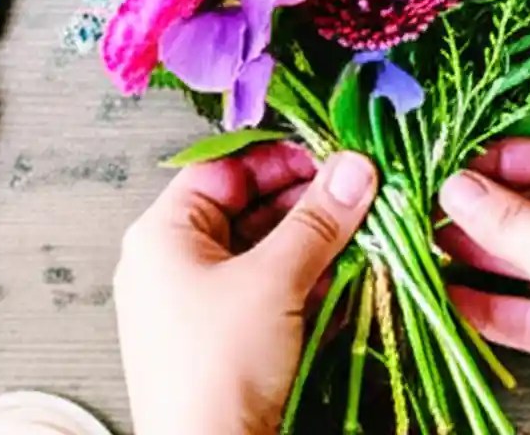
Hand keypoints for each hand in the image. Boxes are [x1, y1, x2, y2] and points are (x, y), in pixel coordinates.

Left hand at [113, 145, 376, 434]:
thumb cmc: (214, 371)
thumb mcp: (274, 281)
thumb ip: (318, 220)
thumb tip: (353, 169)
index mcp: (163, 236)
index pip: (224, 169)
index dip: (280, 158)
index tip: (331, 158)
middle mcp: (175, 265)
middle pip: (250, 209)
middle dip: (310, 203)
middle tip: (360, 195)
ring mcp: (202, 305)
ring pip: (268, 253)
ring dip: (318, 244)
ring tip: (365, 235)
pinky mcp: (229, 341)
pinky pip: (273, 293)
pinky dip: (310, 283)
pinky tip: (350, 278)